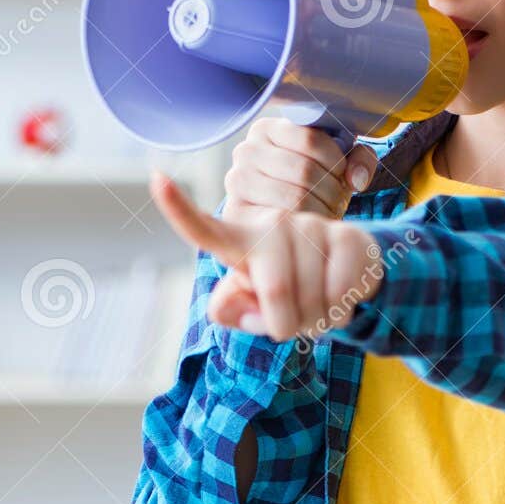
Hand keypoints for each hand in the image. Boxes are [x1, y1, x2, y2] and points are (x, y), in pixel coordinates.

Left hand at [151, 170, 383, 341]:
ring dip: (316, 321)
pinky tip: (338, 296)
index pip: (204, 229)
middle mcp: (273, 226)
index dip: (178, 208)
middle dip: (286, 324)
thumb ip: (231, 309)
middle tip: (292, 318)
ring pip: (312, 301)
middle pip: (276, 294)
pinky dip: (340, 311)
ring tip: (315, 304)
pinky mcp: (347, 237)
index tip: (157, 179)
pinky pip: (341, 293)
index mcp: (240, 241)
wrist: (342, 276)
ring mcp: (311, 228)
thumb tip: (243, 307)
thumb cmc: (285, 287)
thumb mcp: (250, 303)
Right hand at [222, 117, 378, 223]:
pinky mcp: (236, 213)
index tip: (342, 174)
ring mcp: (237, 182)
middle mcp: (245, 150)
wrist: (277, 219)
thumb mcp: (336, 163)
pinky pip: (282, 221)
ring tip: (327, 213)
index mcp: (268, 128)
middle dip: (332, 190)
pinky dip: (305, 226)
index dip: (337, 161)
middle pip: (304, 171)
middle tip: (339, 201)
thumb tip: (357, 179)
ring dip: (322, 210)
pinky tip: (310, 226)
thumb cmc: (311, 184)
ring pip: (295, 198)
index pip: (310, 139)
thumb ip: (358, 158)